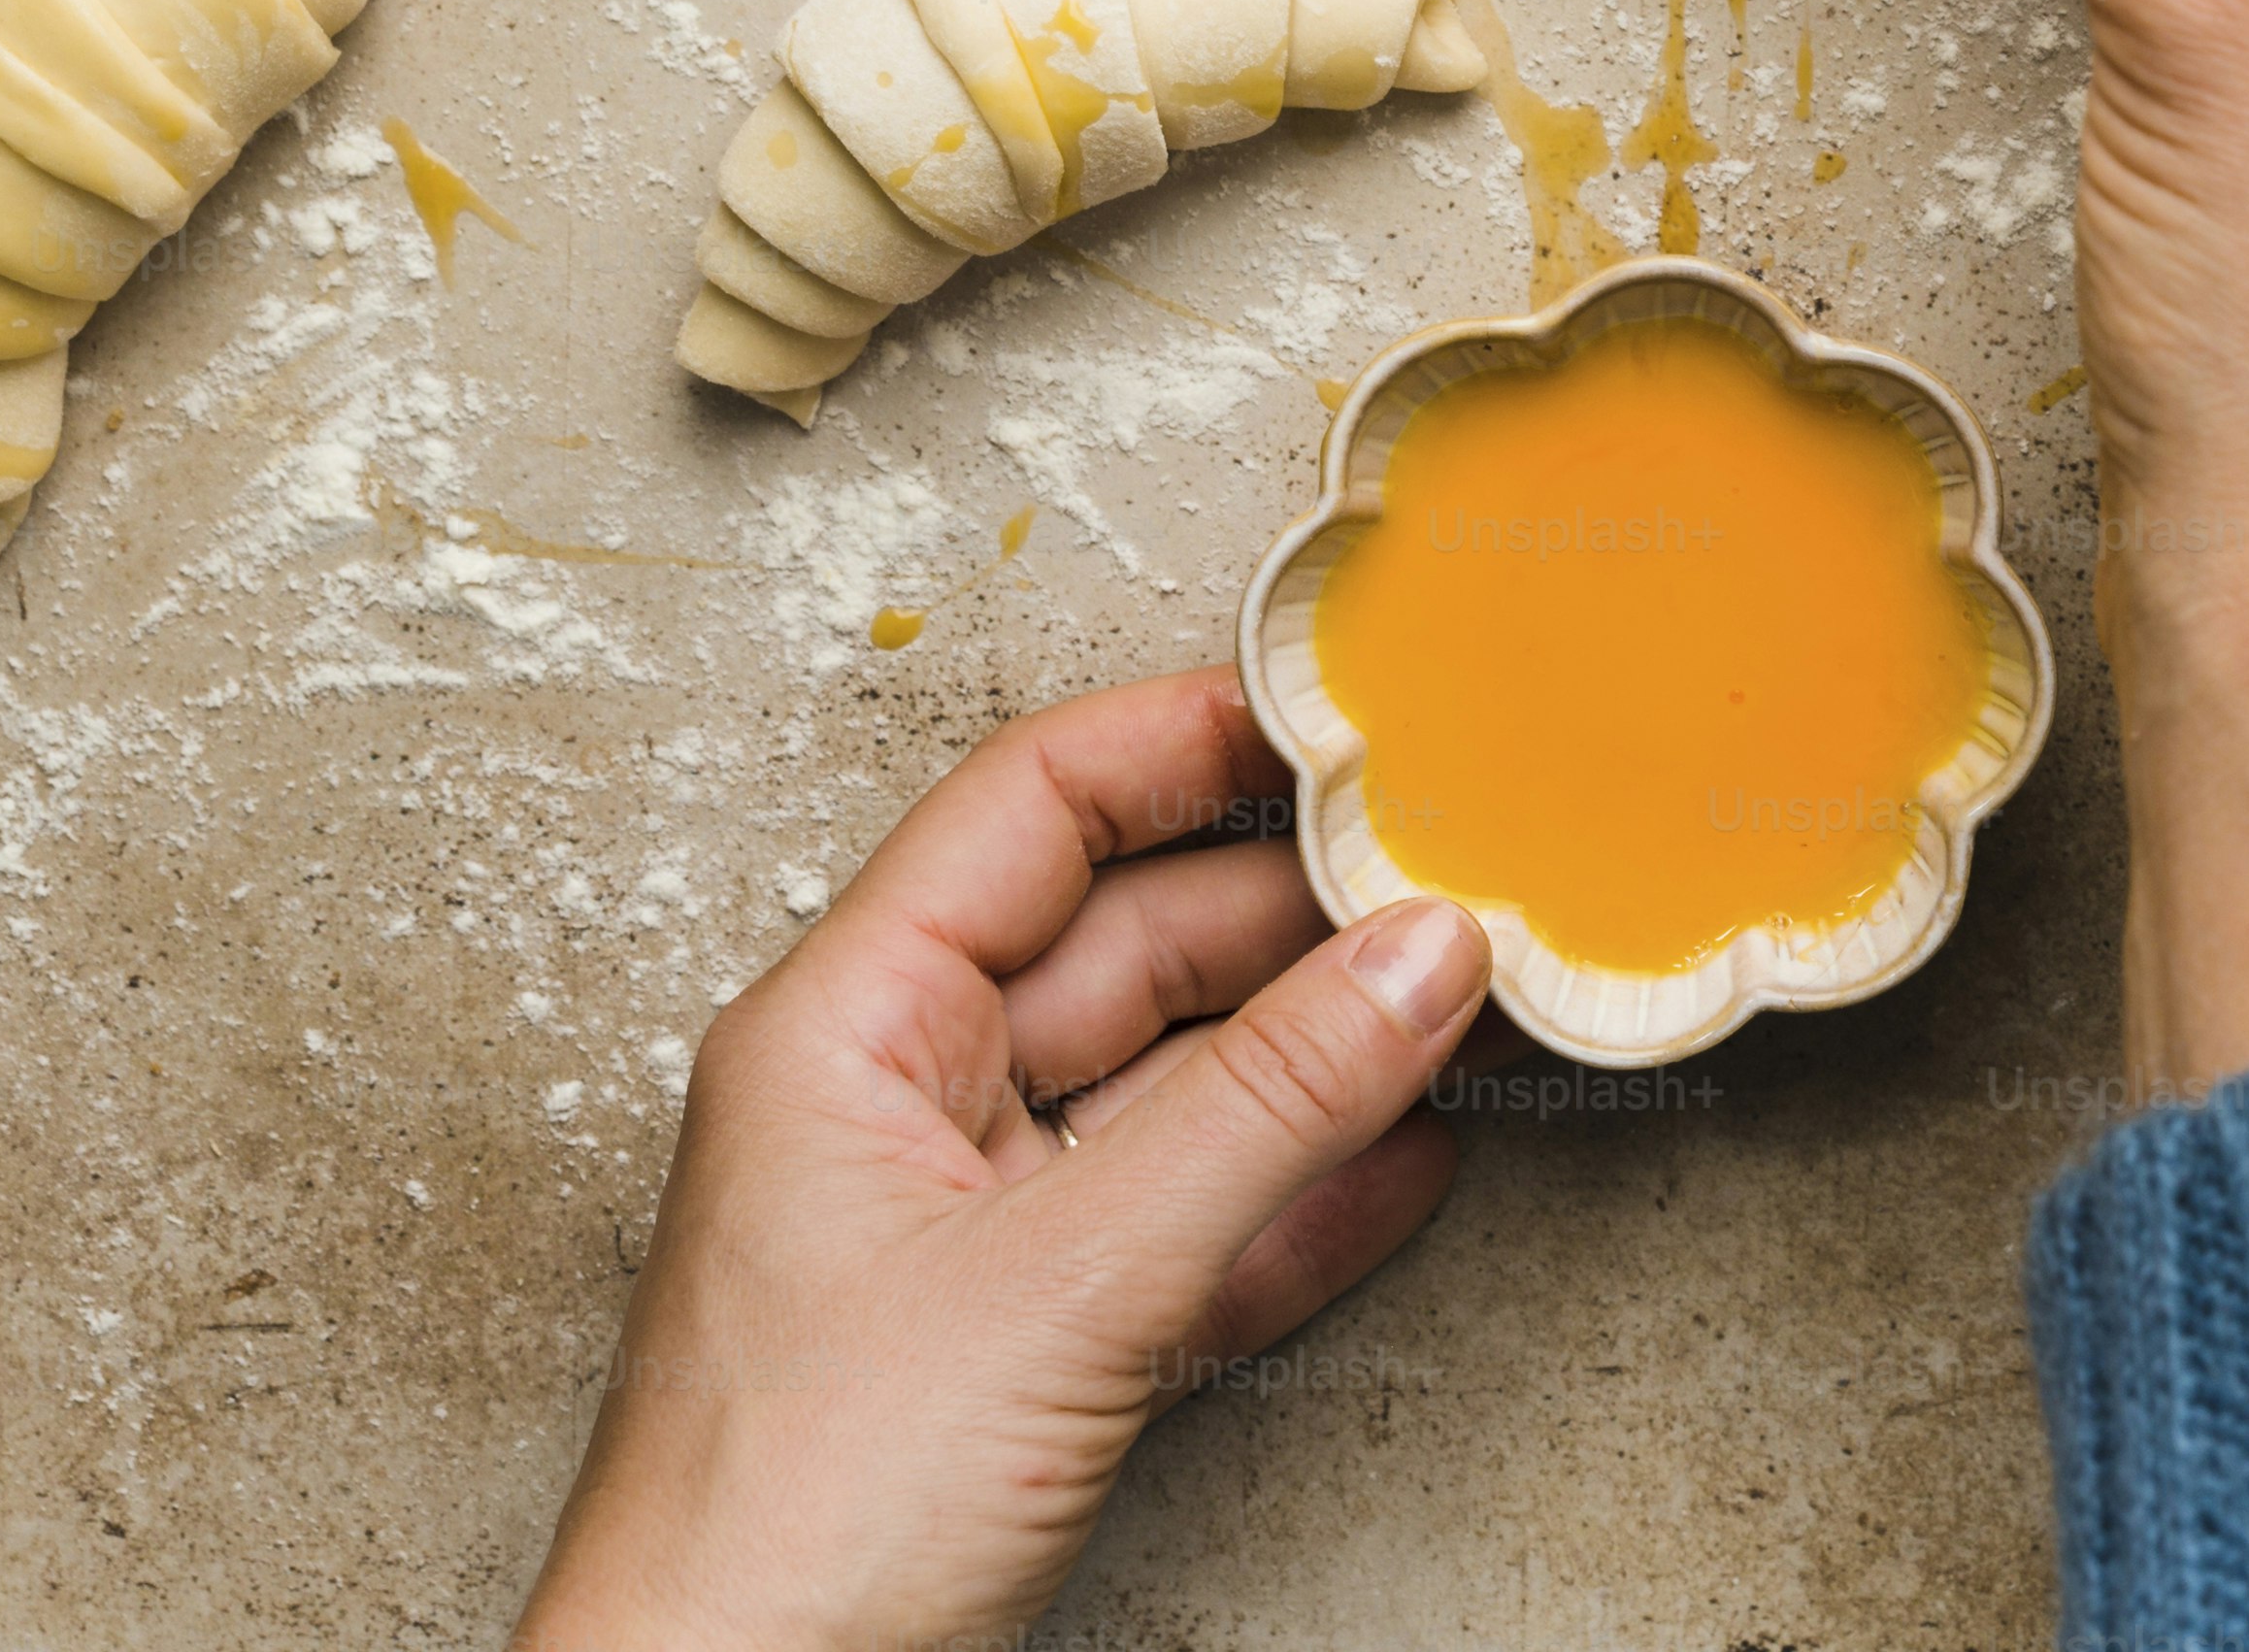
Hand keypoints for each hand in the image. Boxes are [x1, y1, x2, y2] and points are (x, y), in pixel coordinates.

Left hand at [516, 670, 1489, 1650]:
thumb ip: (1264, 1110)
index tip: (1335, 719)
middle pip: (1127, 944)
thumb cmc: (781, 1528)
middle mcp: (900, 1108)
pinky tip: (1410, 1158)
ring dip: (1322, 1055)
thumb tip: (1418, 958)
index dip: (1183, 744)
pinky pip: (1191, 1229)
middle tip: (1452, 875)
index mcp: (845, 1034)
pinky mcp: (1028, 1352)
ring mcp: (967, 1233)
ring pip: (1174, 1089)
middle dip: (1293, 913)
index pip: (1032, 811)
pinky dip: (1303, 1195)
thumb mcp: (1062, 1283)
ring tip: (1466, 1001)